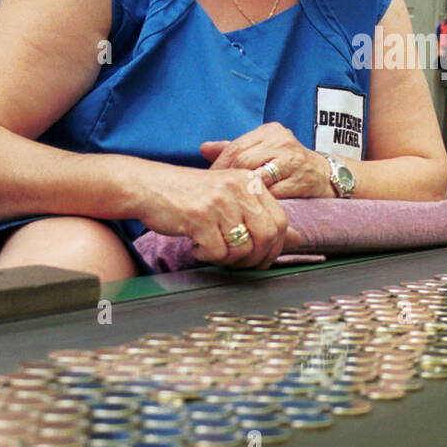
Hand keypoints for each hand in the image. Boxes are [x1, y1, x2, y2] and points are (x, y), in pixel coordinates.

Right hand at [132, 161, 292, 268]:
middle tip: (239, 264)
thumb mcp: (229, 196)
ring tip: (213, 250)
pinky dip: (207, 256)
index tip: (262, 258)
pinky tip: (197, 246)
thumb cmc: (189, 194)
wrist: (148, 186)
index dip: (276, 247)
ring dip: (229, 259)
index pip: (281, 221)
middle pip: (267, 237)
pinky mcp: (200, 217)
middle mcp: (239, 189)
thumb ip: (261, 215)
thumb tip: (297, 238)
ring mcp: (220, 202)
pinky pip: (217, 252)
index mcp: (250, 182)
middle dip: (256, 259)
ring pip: (243, 248)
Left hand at [200, 122, 332, 198]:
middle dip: (228, 180)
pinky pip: (274, 193)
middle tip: (218, 196)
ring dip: (243, 192)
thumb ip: (235, 149)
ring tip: (233, 203)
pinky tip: (253, 208)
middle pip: (243, 160)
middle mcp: (282, 141)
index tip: (209, 182)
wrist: (326, 175)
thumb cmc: (288, 164)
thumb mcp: (264, 150)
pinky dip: (261, 202)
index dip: (219, 166)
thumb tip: (203, 148)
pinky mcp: (301, 179)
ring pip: (257, 176)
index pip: (236, 147)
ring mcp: (293, 160)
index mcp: (269, 131)